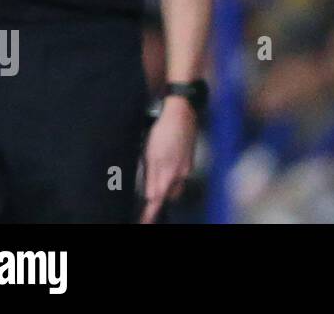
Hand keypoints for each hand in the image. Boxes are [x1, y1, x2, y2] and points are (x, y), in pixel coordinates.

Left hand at [139, 96, 197, 223]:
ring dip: (166, 184)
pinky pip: (180, 172)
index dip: (150, 214)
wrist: (182, 110)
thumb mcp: (152, 154)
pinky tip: (165, 161)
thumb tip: (152, 197)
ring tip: (155, 176)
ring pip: (176, 183)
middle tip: (147, 199)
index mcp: (170, 173)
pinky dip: (172, 173)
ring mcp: (187, 164)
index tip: (143, 222)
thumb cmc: (164, 131)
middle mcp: (181, 173)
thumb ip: (153, 178)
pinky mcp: (189, 156)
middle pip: (170, 195)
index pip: (158, 201)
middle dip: (160, 198)